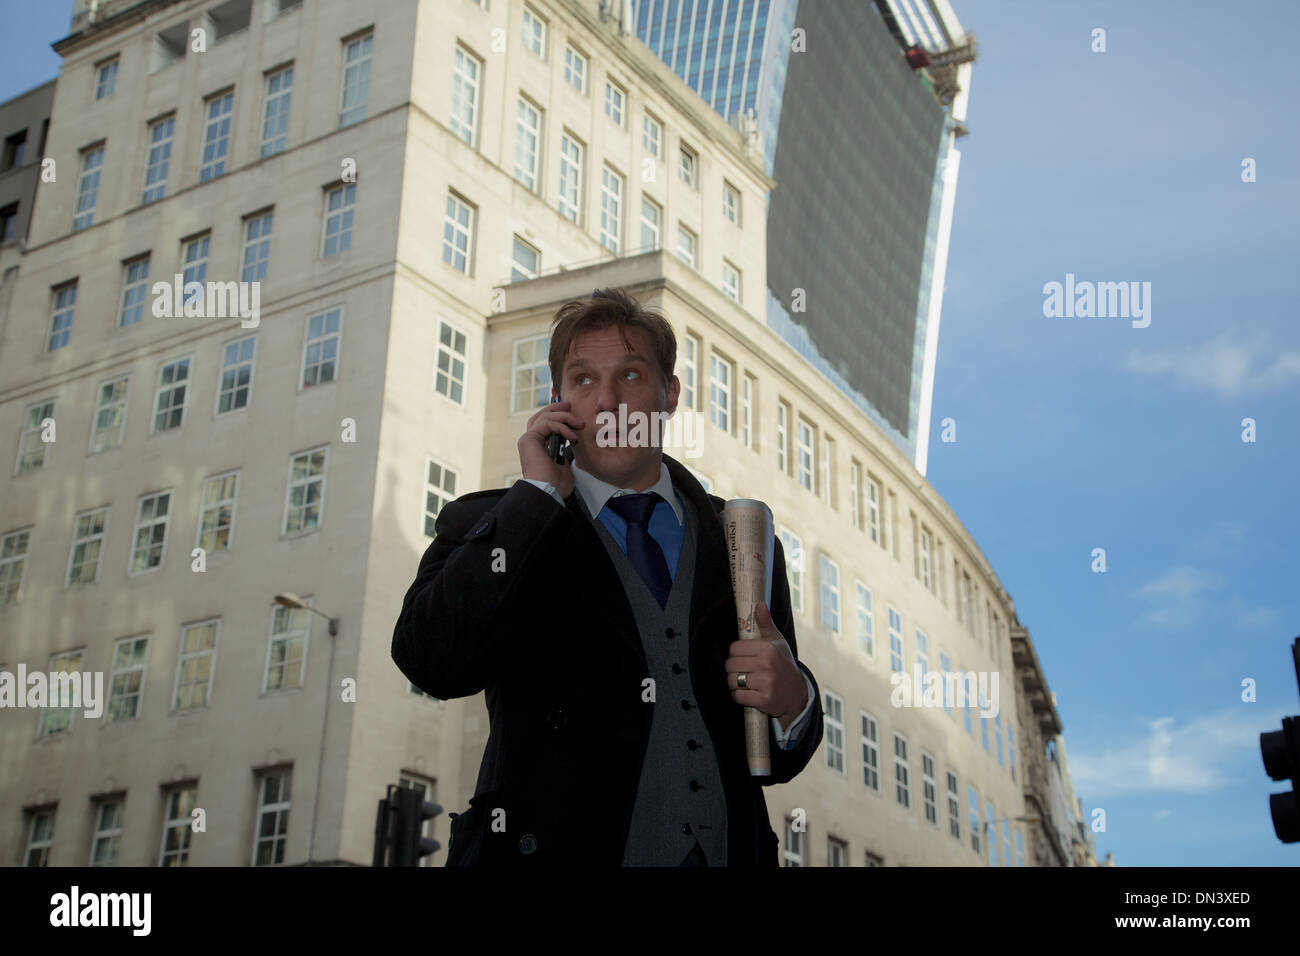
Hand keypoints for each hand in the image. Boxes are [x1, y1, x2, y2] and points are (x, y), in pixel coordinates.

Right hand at [518, 399, 583, 499]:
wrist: (549, 492)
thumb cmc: (555, 485)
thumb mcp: (564, 465)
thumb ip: (565, 453)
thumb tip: (572, 446)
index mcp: (537, 446)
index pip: (544, 424)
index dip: (556, 416)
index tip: (571, 413)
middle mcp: (530, 441)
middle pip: (541, 415)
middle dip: (556, 408)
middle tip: (569, 406)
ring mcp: (528, 439)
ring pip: (545, 417)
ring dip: (564, 417)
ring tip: (579, 424)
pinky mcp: (529, 439)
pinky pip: (547, 424)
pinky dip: (561, 426)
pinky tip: (571, 436)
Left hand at [725, 599, 807, 729]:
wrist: (797, 694)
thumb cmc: (784, 665)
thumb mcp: (777, 642)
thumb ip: (765, 624)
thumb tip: (759, 604)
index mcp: (767, 648)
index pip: (734, 648)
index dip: (736, 654)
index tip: (744, 658)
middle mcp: (766, 664)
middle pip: (730, 665)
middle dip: (734, 670)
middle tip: (745, 672)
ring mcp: (765, 683)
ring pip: (732, 681)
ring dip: (735, 684)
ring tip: (747, 682)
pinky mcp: (763, 700)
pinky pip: (738, 697)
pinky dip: (739, 697)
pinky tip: (749, 693)